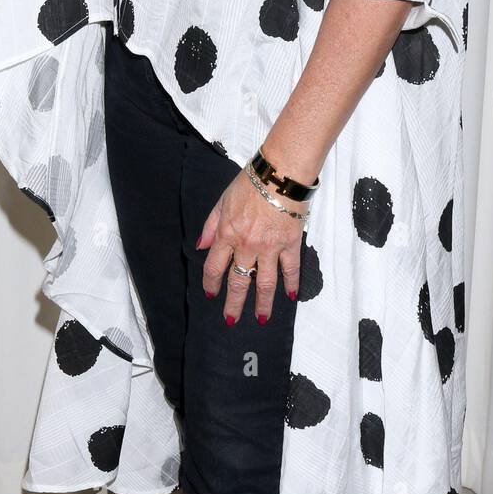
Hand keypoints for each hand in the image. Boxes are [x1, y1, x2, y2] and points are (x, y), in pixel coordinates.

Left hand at [196, 170, 305, 324]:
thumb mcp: (222, 200)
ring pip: (265, 283)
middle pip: (238, 282)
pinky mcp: (290, 244)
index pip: (215, 267)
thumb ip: (211, 225)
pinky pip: (290, 269)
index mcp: (227, 234)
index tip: (210, 294)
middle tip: (231, 320)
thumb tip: (200, 246)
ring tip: (261, 318)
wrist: (280, 172)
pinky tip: (290, 296)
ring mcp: (270, 247)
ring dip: (263, 303)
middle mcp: (247, 245)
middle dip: (233, 304)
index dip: (211, 284)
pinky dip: (291, 284)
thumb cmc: (251, 181)